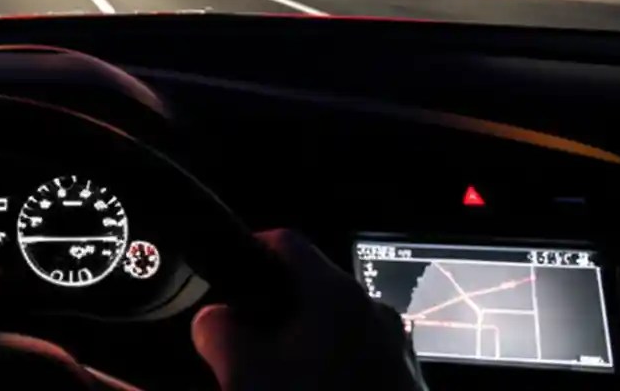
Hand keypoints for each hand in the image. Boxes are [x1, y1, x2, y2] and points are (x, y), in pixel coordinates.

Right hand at [191, 230, 427, 390]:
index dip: (249, 250)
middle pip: (310, 288)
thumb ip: (218, 331)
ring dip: (304, 345)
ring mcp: (395, 350)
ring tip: (277, 377)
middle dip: (273, 311)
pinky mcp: (405, 383)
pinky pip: (358, 359)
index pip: (284, 242)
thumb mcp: (242, 373)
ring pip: (335, 328)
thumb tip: (214, 319)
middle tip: (243, 342)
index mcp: (335, 295)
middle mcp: (373, 312)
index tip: (230, 272)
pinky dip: (331, 370)